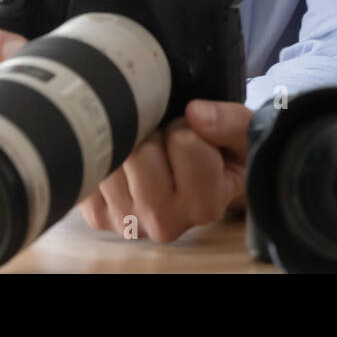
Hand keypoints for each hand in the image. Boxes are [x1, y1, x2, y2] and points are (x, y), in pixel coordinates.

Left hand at [78, 99, 252, 242]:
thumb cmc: (222, 155)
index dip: (188, 125)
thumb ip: (231, 123)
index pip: (185, 141)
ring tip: (150, 151)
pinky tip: (129, 163)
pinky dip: (109, 152)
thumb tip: (195, 113)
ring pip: (113, 155)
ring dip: (129, 141)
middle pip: (141, 152)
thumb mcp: (244, 134)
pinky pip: (92, 164)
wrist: (198, 182)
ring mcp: (127, 222)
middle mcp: (165, 223)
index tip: (195, 135)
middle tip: (168, 140)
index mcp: (205, 205)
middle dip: (154, 133)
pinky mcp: (98, 215)